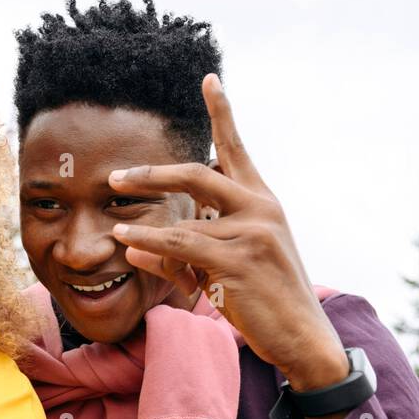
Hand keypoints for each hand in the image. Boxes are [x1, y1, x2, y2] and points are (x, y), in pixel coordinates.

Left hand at [109, 74, 348, 390]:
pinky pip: (183, 247)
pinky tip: (128, 240)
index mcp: (261, 201)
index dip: (222, 112)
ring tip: (116, 223)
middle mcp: (260, 208)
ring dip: (146, 223)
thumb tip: (132, 243)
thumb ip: (178, 253)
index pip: (236, 149)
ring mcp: (252, 233)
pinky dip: (151, 244)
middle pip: (198, 174)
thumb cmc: (263, 303)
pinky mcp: (239, 262)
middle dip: (153, 174)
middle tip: (115, 176)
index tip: (208, 79)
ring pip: (184, 220)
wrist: (303, 339)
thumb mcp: (221, 270)